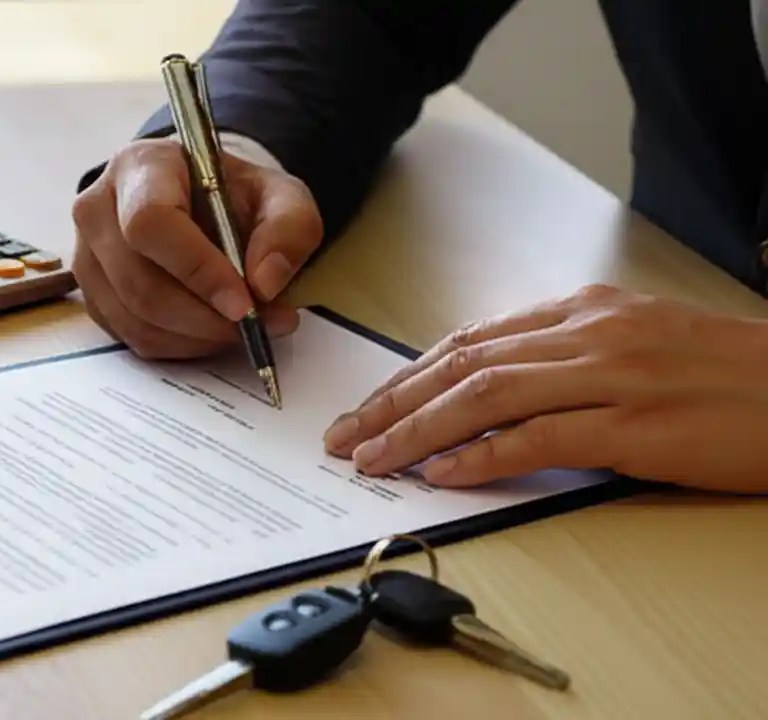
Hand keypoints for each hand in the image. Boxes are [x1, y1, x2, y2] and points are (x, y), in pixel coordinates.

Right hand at [71, 138, 322, 358]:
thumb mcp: (281, 196)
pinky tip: (210, 330)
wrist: (203, 203)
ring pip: (135, 318)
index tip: (244, 302)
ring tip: (241, 329)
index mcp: (140, 168)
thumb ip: (288, 229)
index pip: (151, 222)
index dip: (197, 269)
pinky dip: (180, 345)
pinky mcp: (92, 296)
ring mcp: (87, 256)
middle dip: (204, 317)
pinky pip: (132, 337)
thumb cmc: (235, 197)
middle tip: (256, 325)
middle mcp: (98, 209)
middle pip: (139, 281)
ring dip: (196, 337)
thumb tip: (265, 284)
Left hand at [323, 284, 767, 493]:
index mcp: (583, 310)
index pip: (472, 339)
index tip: (369, 403)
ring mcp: (610, 376)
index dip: (409, 374)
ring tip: (372, 458)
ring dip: (417, 429)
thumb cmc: (725, 374)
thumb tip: (492, 387)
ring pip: (485, 395)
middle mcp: (587, 333)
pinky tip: (440, 473)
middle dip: (392, 401)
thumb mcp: (636, 343)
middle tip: (345, 434)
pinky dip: (482, 455)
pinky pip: (538, 437)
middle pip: (462, 363)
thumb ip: (564, 357)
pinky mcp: (636, 426)